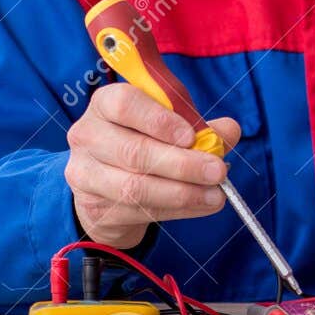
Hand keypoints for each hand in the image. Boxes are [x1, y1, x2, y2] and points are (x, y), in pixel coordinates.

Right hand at [65, 82, 241, 249]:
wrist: (108, 184)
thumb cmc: (144, 140)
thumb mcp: (170, 125)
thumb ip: (200, 126)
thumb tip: (229, 131)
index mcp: (105, 103)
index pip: (124, 104)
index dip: (159, 121)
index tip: (191, 137)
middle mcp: (88, 135)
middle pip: (133, 151)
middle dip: (182, 164)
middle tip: (218, 171)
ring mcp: (85, 173)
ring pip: (135, 187)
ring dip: (182, 193)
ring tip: (216, 195)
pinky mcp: (92, 206)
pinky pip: (138, 211)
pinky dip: (176, 210)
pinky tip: (200, 205)